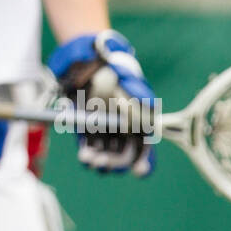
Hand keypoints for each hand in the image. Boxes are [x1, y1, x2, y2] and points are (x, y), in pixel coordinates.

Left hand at [48, 30, 156, 176]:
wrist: (88, 59)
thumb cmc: (115, 69)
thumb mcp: (128, 80)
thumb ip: (138, 96)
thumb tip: (146, 111)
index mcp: (139, 122)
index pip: (146, 149)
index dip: (145, 162)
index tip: (140, 170)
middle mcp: (123, 131)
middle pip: (124, 156)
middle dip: (115, 163)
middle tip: (104, 163)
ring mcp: (104, 131)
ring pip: (105, 155)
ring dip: (100, 161)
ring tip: (90, 159)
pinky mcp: (86, 129)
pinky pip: (88, 146)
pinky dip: (87, 153)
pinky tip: (84, 155)